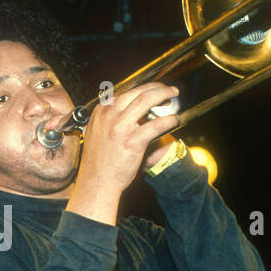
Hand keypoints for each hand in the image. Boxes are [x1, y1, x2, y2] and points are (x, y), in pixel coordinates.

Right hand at [68, 82, 181, 224]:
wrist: (96, 182)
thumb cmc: (98, 162)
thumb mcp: (97, 133)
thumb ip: (109, 120)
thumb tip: (128, 113)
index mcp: (100, 112)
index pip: (125, 92)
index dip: (143, 89)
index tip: (153, 90)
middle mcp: (109, 115)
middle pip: (137, 92)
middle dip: (157, 87)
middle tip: (169, 90)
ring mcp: (120, 127)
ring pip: (146, 100)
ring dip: (164, 94)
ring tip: (174, 96)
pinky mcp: (132, 140)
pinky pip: (155, 124)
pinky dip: (168, 120)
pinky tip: (174, 120)